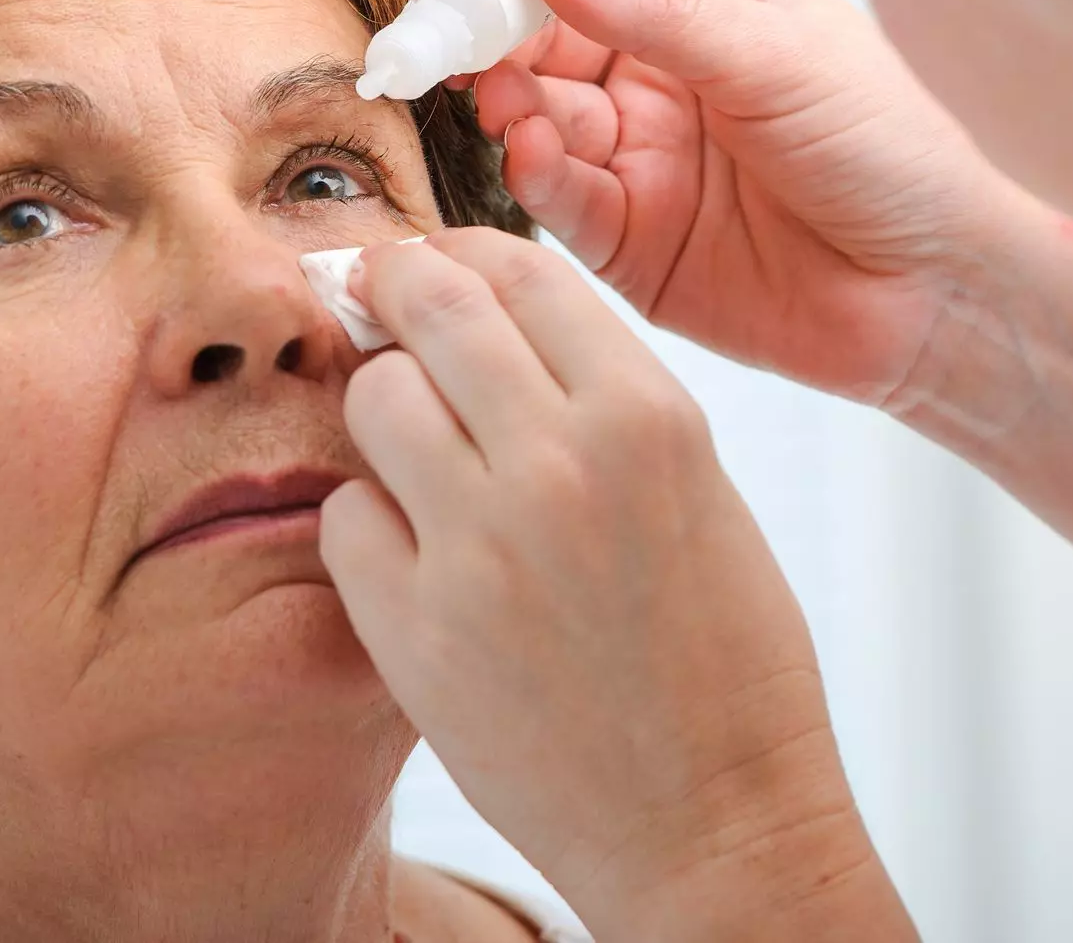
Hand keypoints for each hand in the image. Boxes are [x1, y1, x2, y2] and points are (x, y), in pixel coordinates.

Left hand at [319, 229, 906, 941]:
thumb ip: (600, 398)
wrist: (716, 822)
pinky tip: (413, 553)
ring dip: (385, 408)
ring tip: (415, 451)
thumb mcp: (699, 488)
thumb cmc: (726, 659)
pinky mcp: (416, 632)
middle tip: (377, 295)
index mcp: (650, 417)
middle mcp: (562, 463)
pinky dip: (368, 523)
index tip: (441, 263)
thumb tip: (491, 318)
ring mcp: (480, 548)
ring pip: (375, 398)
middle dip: (395, 286)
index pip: (524, 270)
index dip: (467, 252)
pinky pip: (346, 518)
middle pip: (433, 306)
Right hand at [424, 0, 1018, 403]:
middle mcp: (659, 64)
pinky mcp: (626, 235)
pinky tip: (532, 155)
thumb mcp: (781, 60)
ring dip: (507, 99)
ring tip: (503, 101)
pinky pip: (555, 195)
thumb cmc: (890, 157)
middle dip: (485, 25)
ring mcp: (638, 149)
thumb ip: (660, 9)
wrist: (933, 297)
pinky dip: (532, 173)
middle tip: (438, 36)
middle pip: (540, 22)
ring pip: (536, 108)